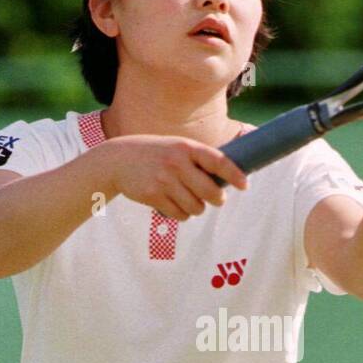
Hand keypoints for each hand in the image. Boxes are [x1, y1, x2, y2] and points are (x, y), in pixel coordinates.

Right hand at [105, 135, 248, 219]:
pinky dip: (181, 214)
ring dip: (196, 208)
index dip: (234, 175)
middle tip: (217, 199)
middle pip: (210, 192)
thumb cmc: (156, 154)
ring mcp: (164, 180)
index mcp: (186, 147)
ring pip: (196, 207)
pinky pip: (179, 215)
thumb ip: (198, 160)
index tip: (244, 186)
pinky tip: (173, 203)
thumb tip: (227, 181)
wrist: (118, 160)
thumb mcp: (176, 148)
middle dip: (217, 200)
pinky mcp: (153, 196)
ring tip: (189, 199)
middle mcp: (176, 163)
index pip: (218, 161)